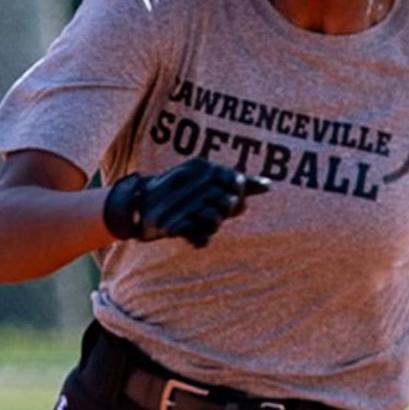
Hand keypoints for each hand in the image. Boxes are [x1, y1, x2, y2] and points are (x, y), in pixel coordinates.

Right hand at [102, 159, 271, 248]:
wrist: (139, 204)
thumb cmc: (179, 191)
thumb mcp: (206, 181)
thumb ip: (238, 183)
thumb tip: (269, 185)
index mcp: (204, 168)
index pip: (237, 181)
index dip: (239, 192)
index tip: (231, 197)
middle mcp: (195, 184)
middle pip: (231, 204)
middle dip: (226, 212)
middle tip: (210, 210)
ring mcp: (184, 205)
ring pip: (217, 220)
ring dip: (211, 226)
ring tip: (198, 221)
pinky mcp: (174, 226)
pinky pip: (201, 239)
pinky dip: (199, 240)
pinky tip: (192, 235)